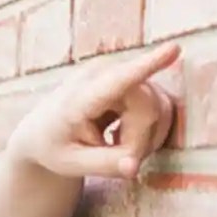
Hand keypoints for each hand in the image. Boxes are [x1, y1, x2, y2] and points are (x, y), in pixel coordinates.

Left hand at [6, 43, 179, 178]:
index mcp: (78, 97)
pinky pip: (160, 104)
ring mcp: (118, 72)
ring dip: (146, 137)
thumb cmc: (54, 147)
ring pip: (159, 108)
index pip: (118, 81)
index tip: (174, 49)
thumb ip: (104, 166)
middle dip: (141, 141)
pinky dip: (149, 129)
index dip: (147, 66)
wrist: (42, 132)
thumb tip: (133, 168)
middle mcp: (100, 74)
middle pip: (148, 109)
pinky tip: (123, 137)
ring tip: (116, 147)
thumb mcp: (71, 164)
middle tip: (120, 161)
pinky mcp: (132, 78)